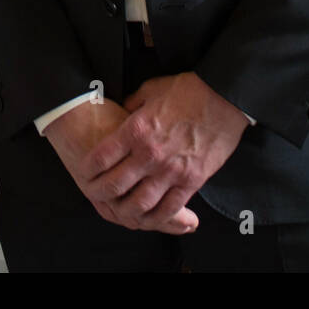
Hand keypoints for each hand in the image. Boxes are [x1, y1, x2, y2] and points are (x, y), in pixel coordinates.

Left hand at [42, 98, 196, 233]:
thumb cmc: (187, 90)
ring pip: (141, 203)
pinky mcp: (192, 181)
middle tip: (95, 194)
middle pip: (116, 185)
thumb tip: (120, 111)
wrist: (224, 97)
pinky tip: (150, 218)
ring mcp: (171, 171)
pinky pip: (170, 208)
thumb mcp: (150, 90)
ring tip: (119, 211)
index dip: (88, 168)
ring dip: (126, 211)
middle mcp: (150, 154)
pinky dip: (157, 217)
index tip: (84, 172)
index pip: (101, 157)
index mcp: (136, 130)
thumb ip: (131, 106)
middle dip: (100, 193)